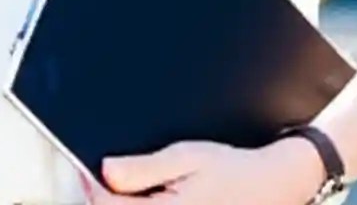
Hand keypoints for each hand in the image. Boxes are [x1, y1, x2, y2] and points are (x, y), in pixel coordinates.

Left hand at [82, 139, 325, 204]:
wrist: (273, 187)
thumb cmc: (232, 170)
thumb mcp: (187, 157)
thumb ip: (143, 168)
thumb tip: (105, 171)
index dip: (90, 186)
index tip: (83, 168)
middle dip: (105, 198)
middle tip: (105, 179)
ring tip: (130, 191)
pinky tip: (148, 200)